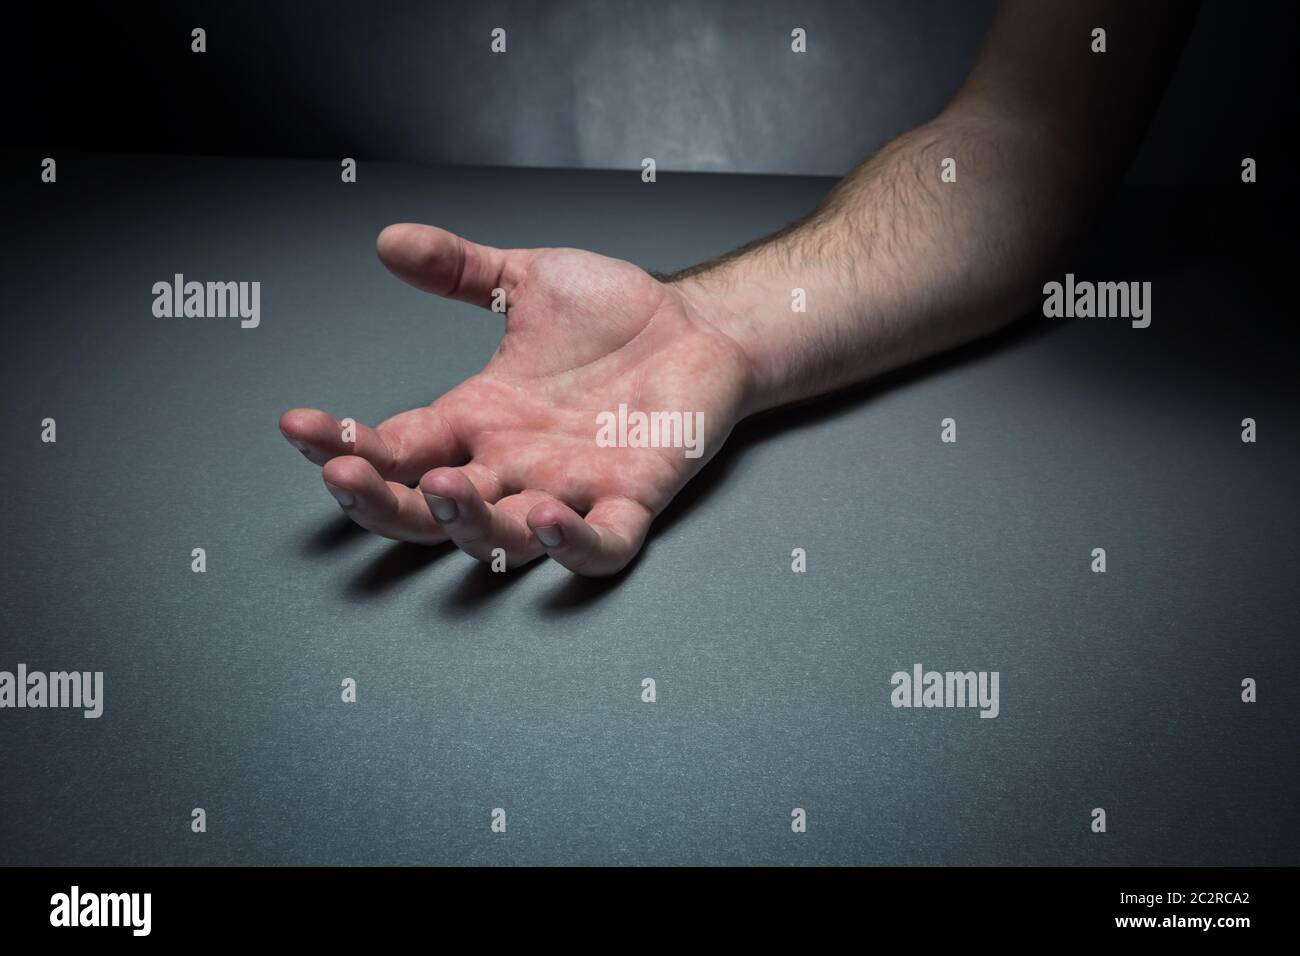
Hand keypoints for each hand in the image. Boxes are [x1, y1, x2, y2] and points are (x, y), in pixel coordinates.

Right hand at [280, 223, 752, 575]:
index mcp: (479, 419)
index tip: (298, 422)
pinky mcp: (633, 498)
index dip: (346, 442)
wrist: (701, 325)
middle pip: (431, 510)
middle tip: (344, 476)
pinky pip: (602, 545)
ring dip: (467, 524)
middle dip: (383, 501)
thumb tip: (389, 239)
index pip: (395, 446)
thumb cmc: (616, 315)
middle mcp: (513, 464)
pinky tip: (548, 519)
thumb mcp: (528, 281)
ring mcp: (571, 487)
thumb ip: (461, 270)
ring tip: (442, 488)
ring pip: (505, 537)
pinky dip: (575, 547)